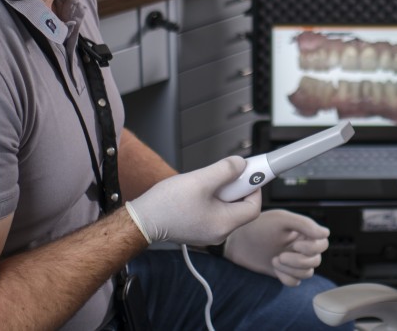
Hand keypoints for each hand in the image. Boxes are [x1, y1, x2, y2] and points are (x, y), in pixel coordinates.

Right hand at [126, 156, 260, 245]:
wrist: (142, 220)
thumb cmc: (166, 205)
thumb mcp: (200, 180)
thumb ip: (225, 170)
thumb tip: (241, 165)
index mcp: (224, 224)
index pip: (254, 207)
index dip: (254, 187)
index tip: (249, 173)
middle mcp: (219, 232)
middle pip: (241, 207)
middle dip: (235, 186)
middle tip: (225, 173)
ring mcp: (208, 232)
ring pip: (226, 207)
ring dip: (222, 191)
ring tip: (205, 182)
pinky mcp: (199, 228)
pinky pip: (214, 211)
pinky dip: (212, 198)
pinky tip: (198, 190)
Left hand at [223, 209, 329, 285]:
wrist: (237, 243)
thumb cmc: (257, 227)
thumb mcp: (281, 219)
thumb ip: (304, 224)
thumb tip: (325, 233)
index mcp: (303, 232)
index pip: (322, 242)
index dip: (313, 247)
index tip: (296, 244)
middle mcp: (300, 246)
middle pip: (316, 259)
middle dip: (299, 260)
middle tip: (281, 255)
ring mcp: (293, 261)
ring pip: (307, 272)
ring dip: (291, 269)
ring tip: (275, 260)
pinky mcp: (284, 273)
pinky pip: (295, 282)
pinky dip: (286, 278)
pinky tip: (274, 268)